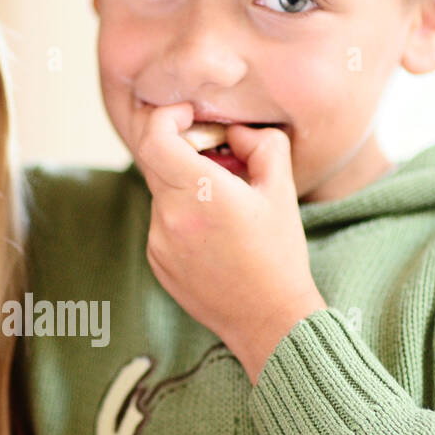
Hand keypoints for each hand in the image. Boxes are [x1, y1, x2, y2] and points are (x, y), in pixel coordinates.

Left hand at [130, 102, 326, 381]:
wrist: (268, 319)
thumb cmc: (279, 255)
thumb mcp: (281, 190)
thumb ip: (260, 144)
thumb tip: (234, 131)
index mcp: (200, 194)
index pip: (155, 137)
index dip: (166, 115)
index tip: (188, 114)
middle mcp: (170, 217)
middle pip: (153, 160)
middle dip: (177, 144)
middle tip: (209, 147)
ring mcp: (158, 241)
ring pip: (161, 191)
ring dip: (184, 183)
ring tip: (223, 201)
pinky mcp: (156, 259)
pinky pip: (162, 220)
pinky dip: (181, 212)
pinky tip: (214, 232)